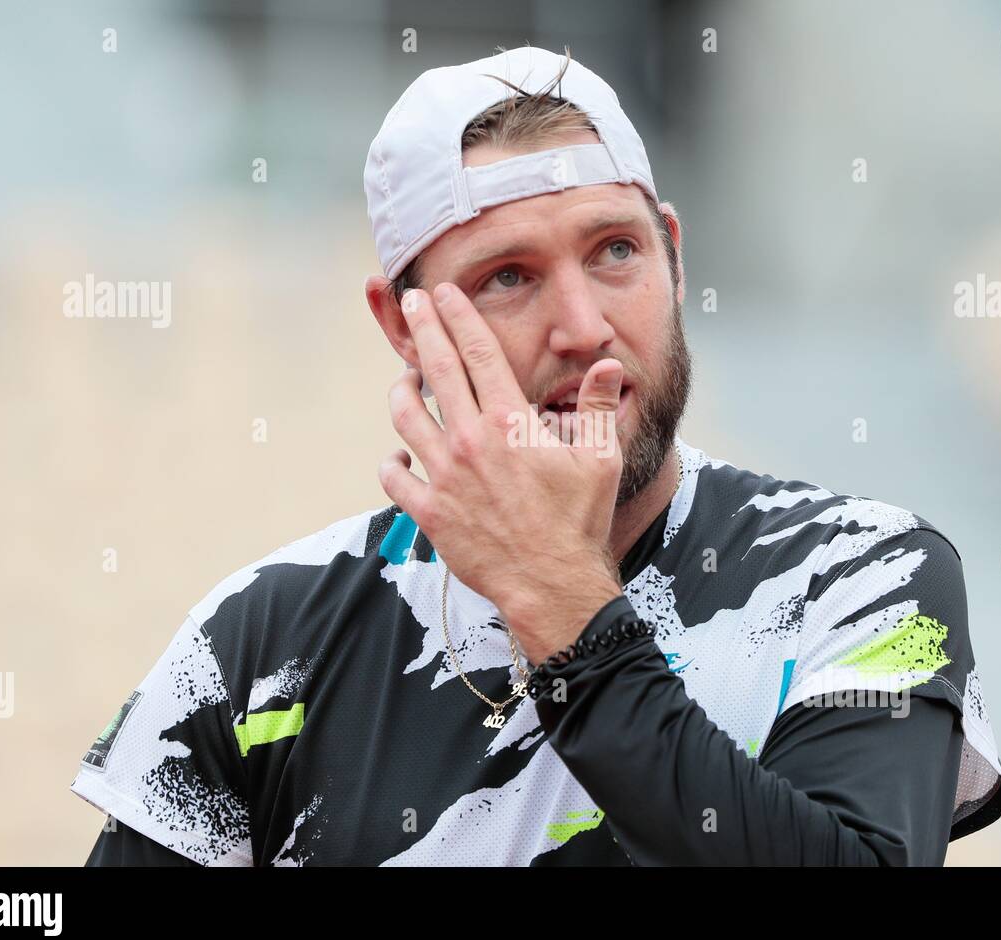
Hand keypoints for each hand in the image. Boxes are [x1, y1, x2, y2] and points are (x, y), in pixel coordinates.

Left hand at [378, 282, 625, 662]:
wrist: (552, 584)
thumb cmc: (579, 521)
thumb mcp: (601, 459)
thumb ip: (600, 407)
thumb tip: (609, 365)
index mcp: (511, 423)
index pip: (478, 353)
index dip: (458, 316)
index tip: (443, 293)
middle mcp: (471, 442)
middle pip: (435, 370)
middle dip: (421, 329)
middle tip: (411, 303)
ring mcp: (444, 477)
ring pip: (405, 417)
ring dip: (401, 391)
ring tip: (404, 380)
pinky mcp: (429, 512)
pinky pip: (394, 476)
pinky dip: (392, 461)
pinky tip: (399, 455)